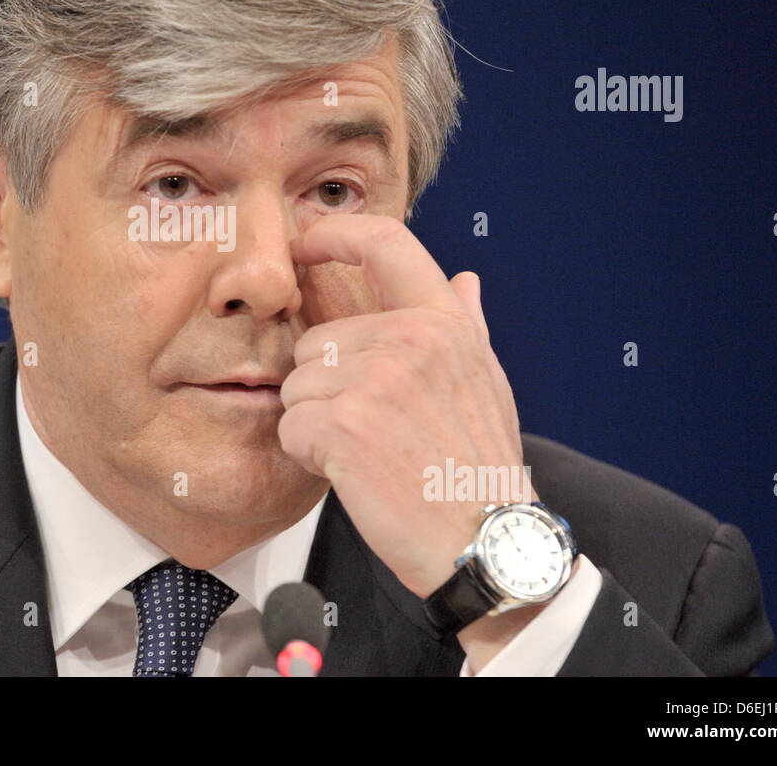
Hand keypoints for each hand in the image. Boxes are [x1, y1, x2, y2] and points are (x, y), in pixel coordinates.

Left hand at [279, 213, 533, 603]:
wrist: (483, 543)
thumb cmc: (477, 467)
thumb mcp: (486, 383)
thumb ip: (466, 325)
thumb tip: (465, 278)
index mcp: (445, 323)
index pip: (386, 242)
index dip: (336, 234)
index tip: (307, 243)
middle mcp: (411, 339)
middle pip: (316, 341)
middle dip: (325, 388)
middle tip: (374, 431)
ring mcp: (376, 380)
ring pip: (297, 386)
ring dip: (316, 424)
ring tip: (369, 453)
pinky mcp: (344, 425)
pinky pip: (290, 427)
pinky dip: (308, 456)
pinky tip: (354, 473)